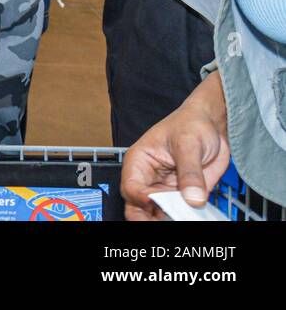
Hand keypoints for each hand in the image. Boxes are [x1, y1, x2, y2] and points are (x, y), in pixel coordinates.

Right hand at [121, 73, 228, 220]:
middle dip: (146, 217)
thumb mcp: (189, 143)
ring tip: (182, 218)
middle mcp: (149, 179)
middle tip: (163, 221)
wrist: (212, 125)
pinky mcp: (184, 196)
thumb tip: (193, 198)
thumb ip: (190, 172)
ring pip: (158, 213)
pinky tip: (193, 217)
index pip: (131, 186)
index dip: (141, 198)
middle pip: (137, 205)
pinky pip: (181, 213)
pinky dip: (186, 218)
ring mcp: (166, 189)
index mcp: (139, 161)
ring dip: (168, 219)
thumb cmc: (192, 124)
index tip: (157, 202)